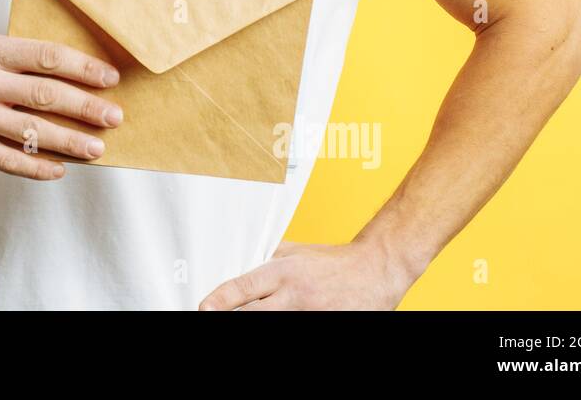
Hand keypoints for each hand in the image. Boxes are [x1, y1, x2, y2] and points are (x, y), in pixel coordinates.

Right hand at [0, 33, 122, 179]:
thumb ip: (22, 61)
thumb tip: (76, 78)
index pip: (46, 57)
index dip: (83, 68)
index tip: (109, 79)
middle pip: (43, 94)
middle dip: (85, 107)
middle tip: (113, 117)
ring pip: (28, 130)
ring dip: (68, 141)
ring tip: (95, 147)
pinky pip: (5, 159)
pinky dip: (35, 167)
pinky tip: (58, 168)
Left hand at [198, 238, 417, 309]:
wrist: (376, 268)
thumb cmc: (334, 260)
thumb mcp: (297, 251)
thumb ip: (269, 259)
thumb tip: (242, 264)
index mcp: (284, 272)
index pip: (244, 287)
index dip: (220, 299)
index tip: (204, 307)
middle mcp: (295, 295)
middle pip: (253, 315)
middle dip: (232, 318)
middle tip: (216, 318)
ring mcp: (311, 314)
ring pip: (274, 325)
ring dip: (259, 322)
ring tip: (254, 315)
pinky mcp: (326, 324)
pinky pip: (299, 329)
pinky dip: (288, 325)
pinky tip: (283, 318)